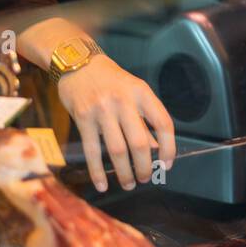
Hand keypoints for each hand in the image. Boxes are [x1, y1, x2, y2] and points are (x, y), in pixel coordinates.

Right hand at [56, 53, 175, 193]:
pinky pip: (92, 151)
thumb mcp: (133, 92)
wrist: (77, 62)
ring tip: (128, 184)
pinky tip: (102, 184)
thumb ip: (144, 119)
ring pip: (117, 150)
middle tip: (145, 179)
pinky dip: (97, 172)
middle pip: (139, 143)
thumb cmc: (110, 79)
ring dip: (124, 172)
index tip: (167, 164)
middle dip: (144, 167)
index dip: (168, 147)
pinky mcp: (83, 118)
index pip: (163, 123)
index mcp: (141, 92)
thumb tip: (155, 149)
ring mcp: (102, 110)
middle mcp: (123, 101)